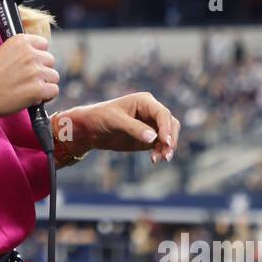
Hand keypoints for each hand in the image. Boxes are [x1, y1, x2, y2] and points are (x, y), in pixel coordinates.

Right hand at [0, 33, 59, 121]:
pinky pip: (54, 90)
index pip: (43, 43)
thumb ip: (13, 50)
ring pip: (54, 76)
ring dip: (45, 83)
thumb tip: (23, 53)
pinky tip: (36, 98)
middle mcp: (30, 54)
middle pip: (50, 60)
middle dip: (42, 69)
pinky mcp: (39, 89)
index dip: (38, 54)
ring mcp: (36, 72)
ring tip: (32, 90)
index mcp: (20, 41)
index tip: (33, 62)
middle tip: (30, 79)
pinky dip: (47, 96)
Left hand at [65, 92, 179, 163]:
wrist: (90, 129)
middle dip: (170, 138)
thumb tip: (153, 137)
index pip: (162, 113)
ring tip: (161, 159)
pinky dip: (160, 152)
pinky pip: (160, 145)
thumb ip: (134, 128)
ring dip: (167, 148)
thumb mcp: (115, 121)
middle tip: (166, 154)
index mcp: (144, 101)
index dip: (166, 127)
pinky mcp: (148, 138)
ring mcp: (151, 125)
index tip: (165, 142)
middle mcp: (151, 112)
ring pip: (168, 136)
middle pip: (171, 124)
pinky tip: (155, 160)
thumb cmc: (100, 117)